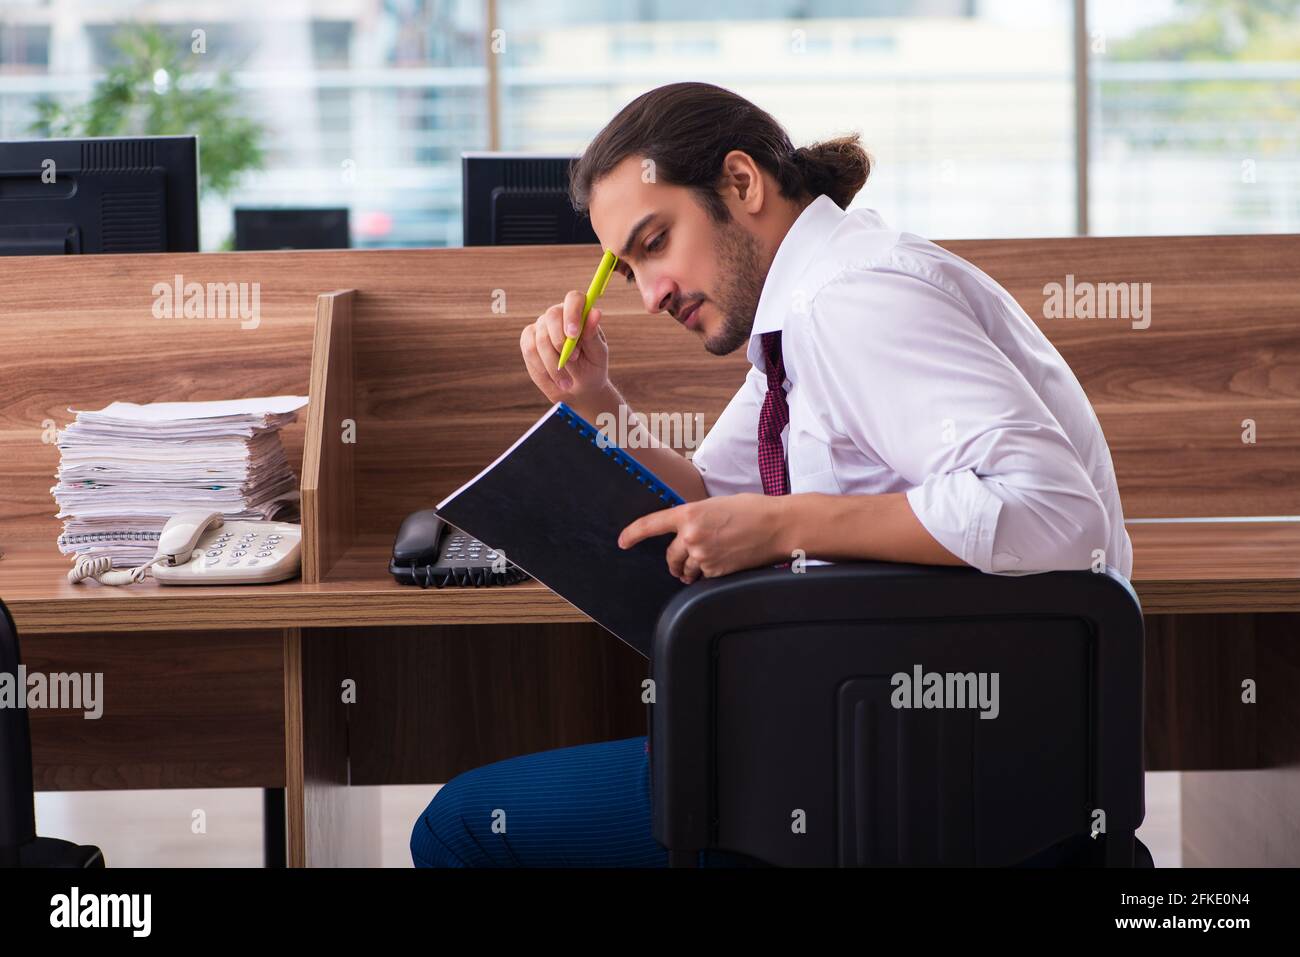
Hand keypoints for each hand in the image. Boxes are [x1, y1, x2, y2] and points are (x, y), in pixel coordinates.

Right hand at [520, 290, 608, 406]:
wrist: (577, 387)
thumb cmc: (591, 368)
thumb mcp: (597, 354)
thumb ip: (593, 335)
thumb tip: (595, 312)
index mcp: (580, 312)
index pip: (574, 299)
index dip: (572, 313)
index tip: (573, 334)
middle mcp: (559, 315)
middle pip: (552, 315)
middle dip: (560, 341)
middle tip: (573, 360)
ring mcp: (542, 326)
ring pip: (540, 338)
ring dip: (553, 362)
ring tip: (567, 380)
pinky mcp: (528, 339)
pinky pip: (529, 349)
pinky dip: (542, 366)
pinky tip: (554, 377)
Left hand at [617, 493, 787, 583]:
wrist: (777, 526)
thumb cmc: (752, 510)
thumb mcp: (717, 505)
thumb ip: (696, 517)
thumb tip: (687, 529)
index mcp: (689, 514)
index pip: (651, 525)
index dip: (632, 534)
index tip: (622, 542)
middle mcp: (691, 536)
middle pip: (670, 556)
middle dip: (675, 561)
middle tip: (683, 561)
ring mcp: (703, 555)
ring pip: (686, 569)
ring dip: (690, 570)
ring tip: (705, 562)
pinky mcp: (716, 571)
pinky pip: (703, 577)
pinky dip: (709, 573)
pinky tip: (724, 562)